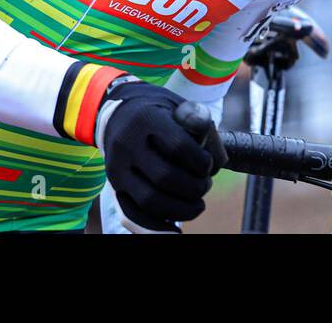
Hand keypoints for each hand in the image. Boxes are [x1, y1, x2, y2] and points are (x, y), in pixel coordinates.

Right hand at [95, 79, 225, 232]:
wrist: (115, 112)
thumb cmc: (155, 110)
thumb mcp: (175, 104)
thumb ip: (197, 121)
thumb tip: (216, 155)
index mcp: (146, 119)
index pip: (178, 146)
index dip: (200, 162)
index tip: (209, 165)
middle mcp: (127, 143)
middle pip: (165, 177)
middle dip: (194, 187)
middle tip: (205, 185)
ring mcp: (117, 167)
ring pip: (150, 200)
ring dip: (180, 209)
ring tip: (197, 204)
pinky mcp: (114, 184)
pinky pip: (132, 213)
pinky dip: (155, 226)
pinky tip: (174, 228)